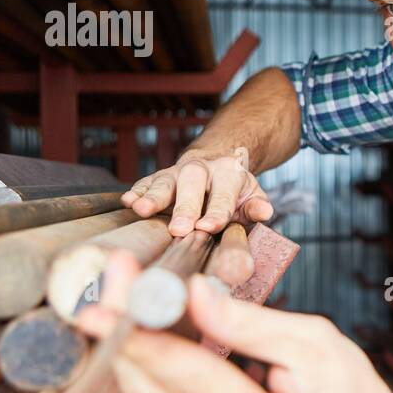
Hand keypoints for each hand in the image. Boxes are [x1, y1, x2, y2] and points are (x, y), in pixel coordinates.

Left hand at [75, 251, 392, 392]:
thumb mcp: (316, 343)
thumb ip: (250, 323)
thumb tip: (191, 293)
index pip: (195, 382)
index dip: (150, 335)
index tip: (114, 299)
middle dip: (127, 332)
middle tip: (111, 283)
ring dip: (133, 350)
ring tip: (124, 300)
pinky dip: (153, 374)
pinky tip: (148, 337)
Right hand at [123, 149, 273, 236]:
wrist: (216, 163)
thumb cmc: (234, 189)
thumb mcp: (252, 195)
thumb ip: (256, 206)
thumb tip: (265, 212)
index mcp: (229, 173)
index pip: (223, 193)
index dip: (216, 210)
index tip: (208, 227)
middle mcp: (201, 169)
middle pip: (192, 183)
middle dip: (185, 206)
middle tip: (180, 228)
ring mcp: (177, 172)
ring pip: (165, 180)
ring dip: (153, 196)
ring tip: (141, 209)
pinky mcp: (159, 178)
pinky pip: (146, 182)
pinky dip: (137, 191)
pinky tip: (127, 201)